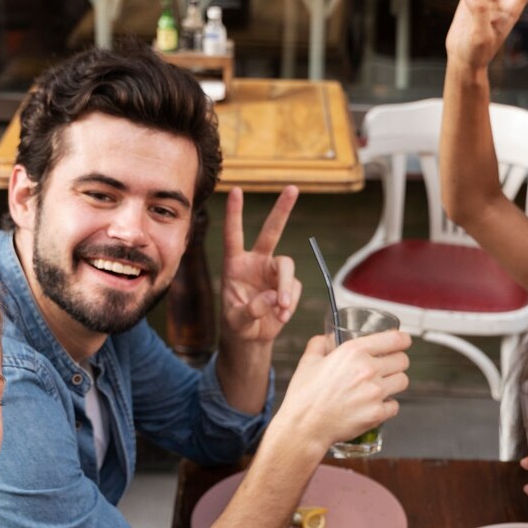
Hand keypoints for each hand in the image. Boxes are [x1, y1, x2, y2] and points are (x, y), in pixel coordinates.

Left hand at [220, 186, 301, 344]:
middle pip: (271, 232)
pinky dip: (289, 304)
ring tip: (282, 309)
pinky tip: (280, 316)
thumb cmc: (236, 324)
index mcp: (235, 264)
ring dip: (286, 288)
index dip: (235, 214)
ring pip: (287, 267)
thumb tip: (274, 298)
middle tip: (292, 189)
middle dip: (282, 210)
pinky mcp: (287, 286)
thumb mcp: (236, 320)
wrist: (250, 338)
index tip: (236, 190)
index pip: (234, 235)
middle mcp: (256, 262)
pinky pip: (294, 290)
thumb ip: (251, 309)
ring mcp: (273, 273)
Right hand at [274, 331, 411, 447]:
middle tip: (390, 366)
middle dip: (398, 362)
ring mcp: (375, 393)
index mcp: (353, 352)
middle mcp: (368, 369)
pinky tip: (376, 405)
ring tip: (383, 386)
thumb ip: (319, 344)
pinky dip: (388, 405)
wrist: (304, 426)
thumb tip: (325, 337)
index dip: (403, 340)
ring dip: (395, 382)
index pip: (394, 339)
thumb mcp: (308, 361)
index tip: (404, 342)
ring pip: (403, 381)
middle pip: (402, 360)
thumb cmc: (304, 396)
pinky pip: (395, 405)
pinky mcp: (377, 413)